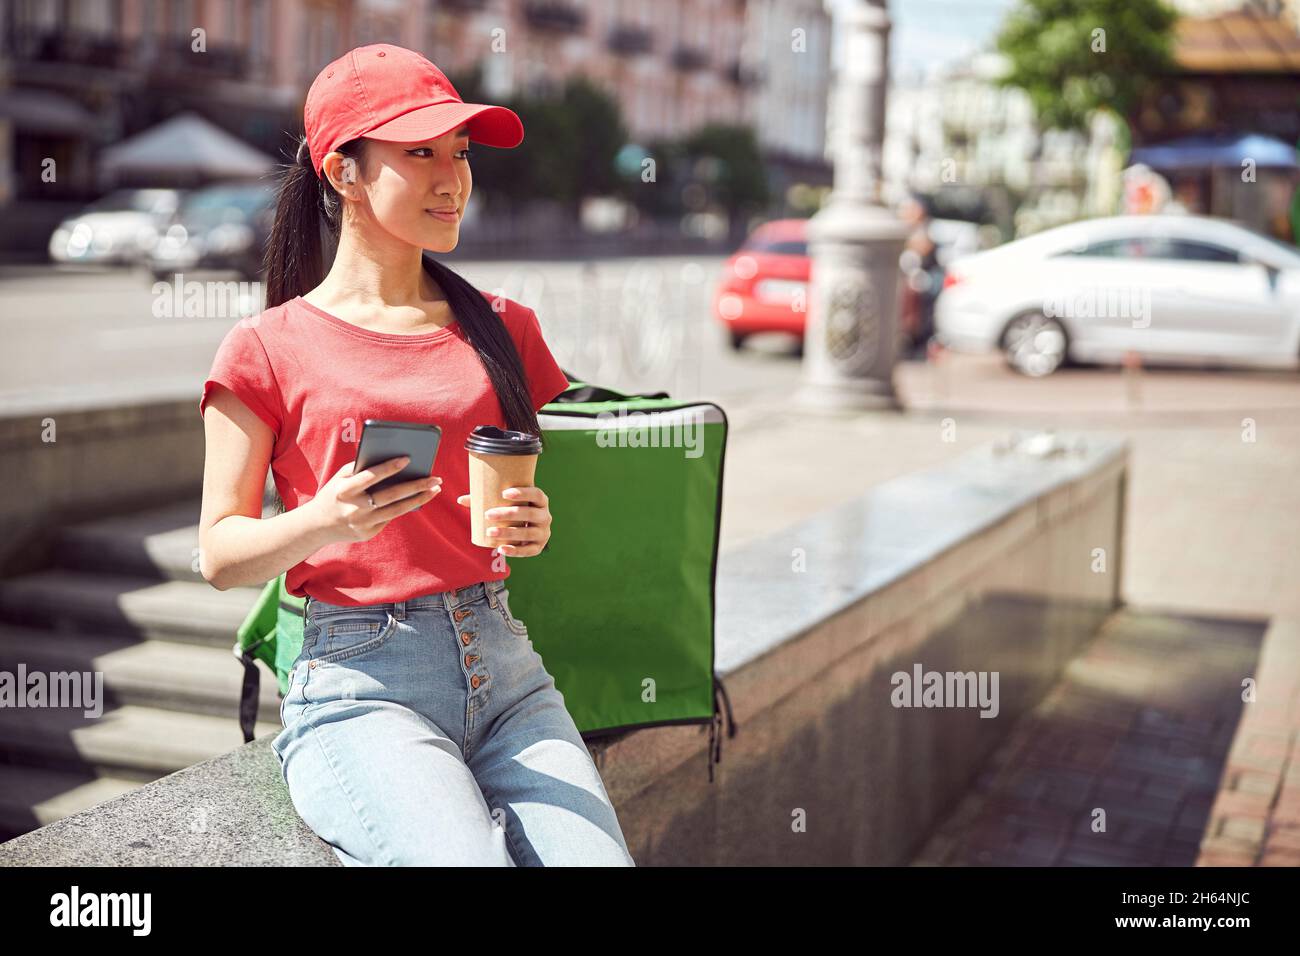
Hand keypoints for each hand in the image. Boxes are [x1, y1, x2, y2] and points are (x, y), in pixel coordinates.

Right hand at [309, 455, 441, 543]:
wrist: (317, 525)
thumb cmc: (335, 493)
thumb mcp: (340, 478)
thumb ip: (360, 467)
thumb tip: (388, 455)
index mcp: (344, 490)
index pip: (370, 477)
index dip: (388, 468)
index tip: (408, 458)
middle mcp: (354, 508)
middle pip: (390, 496)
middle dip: (415, 486)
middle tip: (436, 478)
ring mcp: (361, 523)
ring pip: (396, 510)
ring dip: (418, 499)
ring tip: (435, 489)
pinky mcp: (367, 533)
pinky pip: (390, 518)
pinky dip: (404, 507)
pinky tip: (418, 498)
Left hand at [457, 485, 551, 556]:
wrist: (526, 529)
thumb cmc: (513, 512)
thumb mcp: (504, 504)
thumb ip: (485, 501)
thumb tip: (460, 500)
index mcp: (541, 501)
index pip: (536, 494)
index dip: (523, 493)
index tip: (504, 493)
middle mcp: (546, 516)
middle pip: (530, 514)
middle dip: (509, 514)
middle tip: (488, 514)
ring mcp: (543, 533)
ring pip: (527, 533)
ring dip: (509, 533)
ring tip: (490, 532)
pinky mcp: (538, 547)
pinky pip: (527, 550)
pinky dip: (514, 551)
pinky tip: (501, 549)